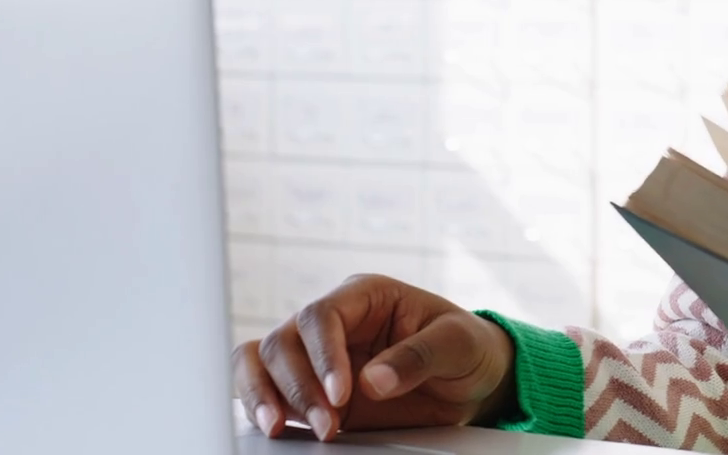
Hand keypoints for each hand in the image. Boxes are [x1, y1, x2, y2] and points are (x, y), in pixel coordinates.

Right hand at [231, 274, 517, 440]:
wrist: (468, 380)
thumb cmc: (465, 348)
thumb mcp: (458, 344)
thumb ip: (418, 356)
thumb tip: (372, 381)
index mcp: (365, 296)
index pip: (321, 314)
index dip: (323, 354)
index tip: (342, 394)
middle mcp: (332, 322)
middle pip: (284, 341)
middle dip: (298, 386)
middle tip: (327, 426)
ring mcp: (315, 355)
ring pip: (261, 360)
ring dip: (264, 395)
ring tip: (279, 430)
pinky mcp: (310, 389)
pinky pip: (265, 387)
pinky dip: (260, 405)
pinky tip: (276, 428)